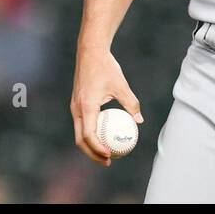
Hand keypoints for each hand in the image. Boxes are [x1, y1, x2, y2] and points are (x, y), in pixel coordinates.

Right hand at [70, 47, 142, 166]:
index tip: (110, 155)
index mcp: (86, 106)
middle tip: (108, 161)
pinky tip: (105, 135)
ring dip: (91, 146)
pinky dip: (91, 134)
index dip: (98, 149)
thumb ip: (131, 103)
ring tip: (107, 153)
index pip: (89, 135)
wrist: (90, 52)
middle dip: (92, 154)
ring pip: (79, 133)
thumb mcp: (121, 85)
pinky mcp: (76, 104)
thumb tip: (139, 121)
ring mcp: (74, 107)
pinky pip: (82, 124)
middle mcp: (77, 109)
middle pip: (80, 140)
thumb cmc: (106, 67)